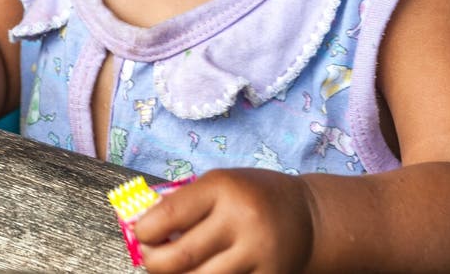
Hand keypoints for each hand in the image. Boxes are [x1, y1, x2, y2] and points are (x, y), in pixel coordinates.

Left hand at [135, 168, 313, 272]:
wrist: (308, 216)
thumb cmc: (254, 196)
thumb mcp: (222, 184)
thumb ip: (187, 203)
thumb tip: (143, 228)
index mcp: (223, 187)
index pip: (169, 214)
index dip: (145, 231)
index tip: (141, 235)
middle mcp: (241, 219)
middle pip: (179, 258)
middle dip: (154, 264)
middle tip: (152, 260)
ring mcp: (257, 253)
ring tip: (178, 269)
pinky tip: (210, 271)